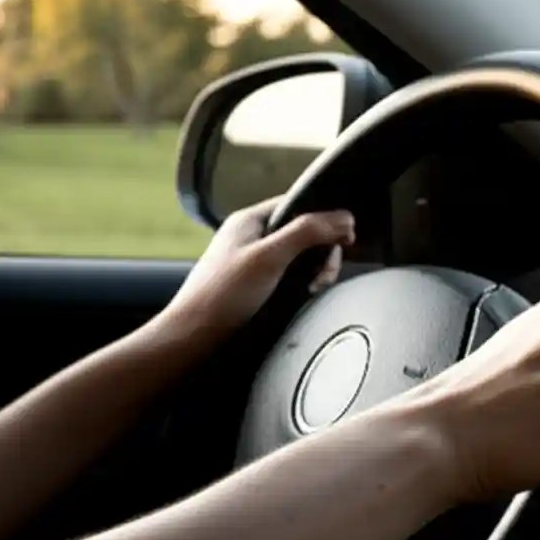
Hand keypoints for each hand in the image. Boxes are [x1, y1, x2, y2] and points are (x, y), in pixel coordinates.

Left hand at [161, 196, 354, 337]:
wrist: (193, 336)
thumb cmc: (224, 294)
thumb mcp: (269, 256)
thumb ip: (306, 232)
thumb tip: (345, 217)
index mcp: (251, 219)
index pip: (299, 203)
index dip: (325, 217)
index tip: (346, 238)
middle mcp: (253, 236)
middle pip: (304, 231)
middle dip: (323, 251)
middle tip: (324, 275)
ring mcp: (256, 261)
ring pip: (301, 256)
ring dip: (316, 270)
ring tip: (314, 288)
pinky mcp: (258, 285)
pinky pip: (292, 276)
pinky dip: (304, 284)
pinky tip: (305, 295)